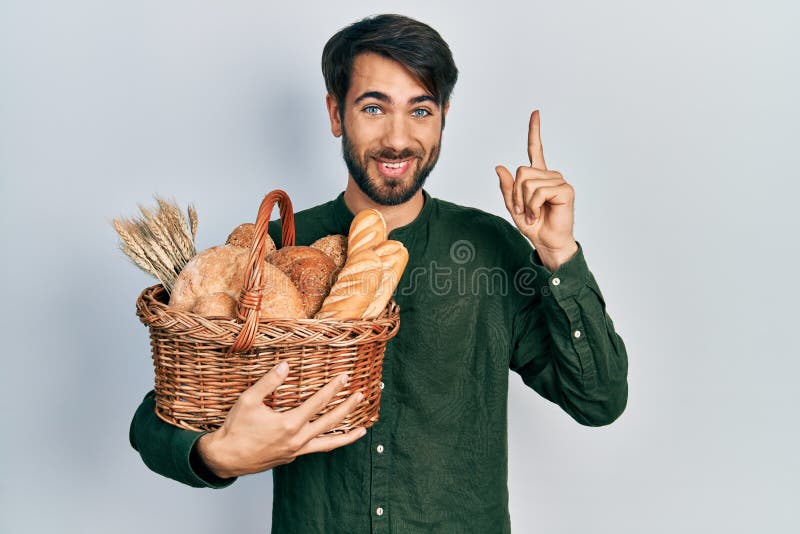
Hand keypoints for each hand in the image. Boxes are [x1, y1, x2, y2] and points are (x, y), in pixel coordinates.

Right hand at [196, 362, 366, 477]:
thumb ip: (268, 382)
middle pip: (330, 422)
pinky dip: (329, 443)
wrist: (225, 458)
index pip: (318, 403)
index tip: (344, 377)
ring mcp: (296, 451)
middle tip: (361, 395)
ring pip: (328, 443)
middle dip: (347, 407)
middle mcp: (297, 439)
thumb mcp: (248, 400)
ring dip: (347, 435)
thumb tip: (285, 365)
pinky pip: (316, 449)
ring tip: (363, 429)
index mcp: (289, 424)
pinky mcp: (292, 457)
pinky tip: (335, 439)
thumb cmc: (235, 428)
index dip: (333, 388)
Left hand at [496, 110, 577, 269]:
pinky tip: (539, 213)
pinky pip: (538, 191)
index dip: (534, 131)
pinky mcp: (565, 190)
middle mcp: (550, 175)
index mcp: (538, 176)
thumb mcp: (512, 206)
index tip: (535, 113)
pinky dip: (533, 205)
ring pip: (527, 182)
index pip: (536, 149)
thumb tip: (499, 167)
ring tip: (532, 214)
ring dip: (524, 202)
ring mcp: (559, 181)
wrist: (547, 241)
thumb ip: (506, 188)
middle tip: (522, 210)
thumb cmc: (533, 225)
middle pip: (521, 172)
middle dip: (515, 194)